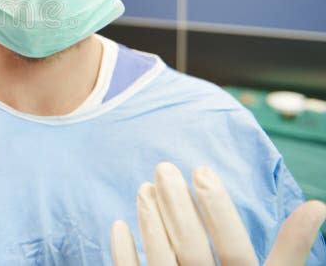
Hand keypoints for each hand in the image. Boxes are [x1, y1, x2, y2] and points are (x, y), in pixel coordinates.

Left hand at [111, 162, 325, 265]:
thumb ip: (291, 249)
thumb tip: (318, 206)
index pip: (233, 248)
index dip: (219, 210)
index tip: (202, 170)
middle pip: (190, 249)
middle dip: (176, 205)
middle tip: (164, 168)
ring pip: (161, 260)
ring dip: (150, 222)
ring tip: (144, 188)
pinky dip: (124, 253)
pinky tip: (119, 225)